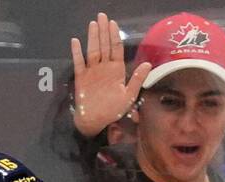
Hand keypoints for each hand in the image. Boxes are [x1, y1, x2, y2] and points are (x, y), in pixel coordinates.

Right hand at [70, 12, 151, 137]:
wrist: (95, 121)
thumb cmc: (112, 110)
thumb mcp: (128, 96)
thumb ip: (137, 79)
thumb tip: (148, 64)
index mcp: (116, 70)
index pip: (116, 49)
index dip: (115, 36)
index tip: (113, 23)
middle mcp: (104, 67)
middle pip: (104, 45)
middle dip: (104, 31)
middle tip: (102, 16)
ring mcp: (92, 71)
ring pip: (92, 50)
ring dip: (93, 37)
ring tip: (93, 24)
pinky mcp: (81, 77)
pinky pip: (79, 62)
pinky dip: (77, 52)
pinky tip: (75, 41)